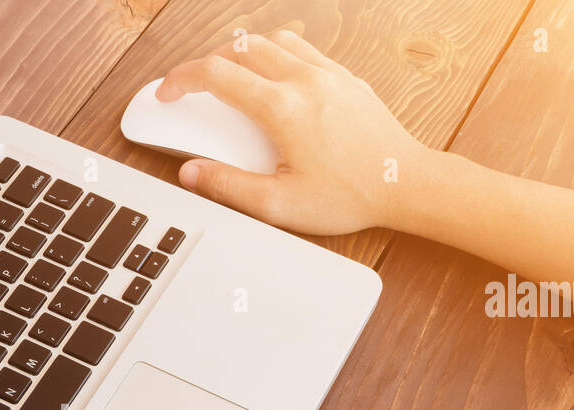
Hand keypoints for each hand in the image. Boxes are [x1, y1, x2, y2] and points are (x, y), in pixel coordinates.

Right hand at [156, 25, 428, 234]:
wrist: (405, 184)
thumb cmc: (350, 196)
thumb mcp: (279, 205)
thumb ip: (228, 186)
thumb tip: (191, 172)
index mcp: (282, 107)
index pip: (216, 74)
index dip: (181, 80)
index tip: (168, 93)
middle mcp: (304, 80)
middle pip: (241, 48)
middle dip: (207, 64)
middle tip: (194, 88)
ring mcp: (328, 73)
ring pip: (273, 40)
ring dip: (243, 53)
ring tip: (231, 79)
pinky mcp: (346, 77)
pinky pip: (303, 50)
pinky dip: (276, 56)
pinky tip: (273, 81)